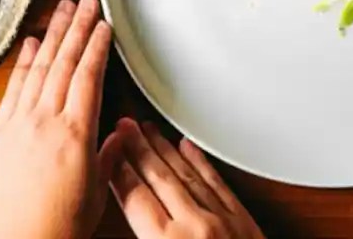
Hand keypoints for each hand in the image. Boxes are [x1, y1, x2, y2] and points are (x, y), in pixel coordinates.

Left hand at [0, 0, 118, 238]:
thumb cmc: (57, 227)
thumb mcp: (97, 193)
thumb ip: (108, 158)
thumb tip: (118, 135)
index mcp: (76, 135)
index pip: (89, 76)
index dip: (98, 46)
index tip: (105, 25)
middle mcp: (46, 121)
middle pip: (65, 62)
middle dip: (77, 27)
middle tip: (86, 1)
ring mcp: (20, 123)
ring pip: (40, 67)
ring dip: (52, 35)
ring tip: (62, 10)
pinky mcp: (0, 131)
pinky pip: (14, 87)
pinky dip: (23, 62)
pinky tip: (31, 43)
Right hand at [110, 119, 264, 237]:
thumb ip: (145, 236)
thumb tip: (132, 216)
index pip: (134, 196)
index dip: (119, 170)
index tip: (108, 151)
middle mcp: (195, 225)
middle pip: (159, 176)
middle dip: (138, 148)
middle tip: (125, 125)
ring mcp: (222, 220)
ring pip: (187, 174)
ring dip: (165, 148)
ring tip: (149, 129)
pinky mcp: (244, 222)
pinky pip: (218, 184)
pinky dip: (201, 162)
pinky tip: (189, 147)